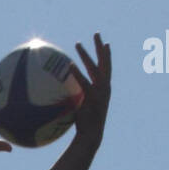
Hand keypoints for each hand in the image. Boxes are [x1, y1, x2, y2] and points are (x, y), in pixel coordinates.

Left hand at [69, 34, 111, 149]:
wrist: (90, 136)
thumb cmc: (84, 123)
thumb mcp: (81, 105)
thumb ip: (76, 95)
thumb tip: (63, 90)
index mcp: (104, 89)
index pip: (105, 68)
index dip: (105, 55)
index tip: (104, 43)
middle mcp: (105, 88)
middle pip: (105, 63)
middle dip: (100, 48)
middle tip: (97, 33)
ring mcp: (100, 92)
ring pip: (94, 68)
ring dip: (86, 55)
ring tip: (77, 44)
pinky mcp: (93, 98)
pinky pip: (84, 82)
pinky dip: (77, 73)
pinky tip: (70, 64)